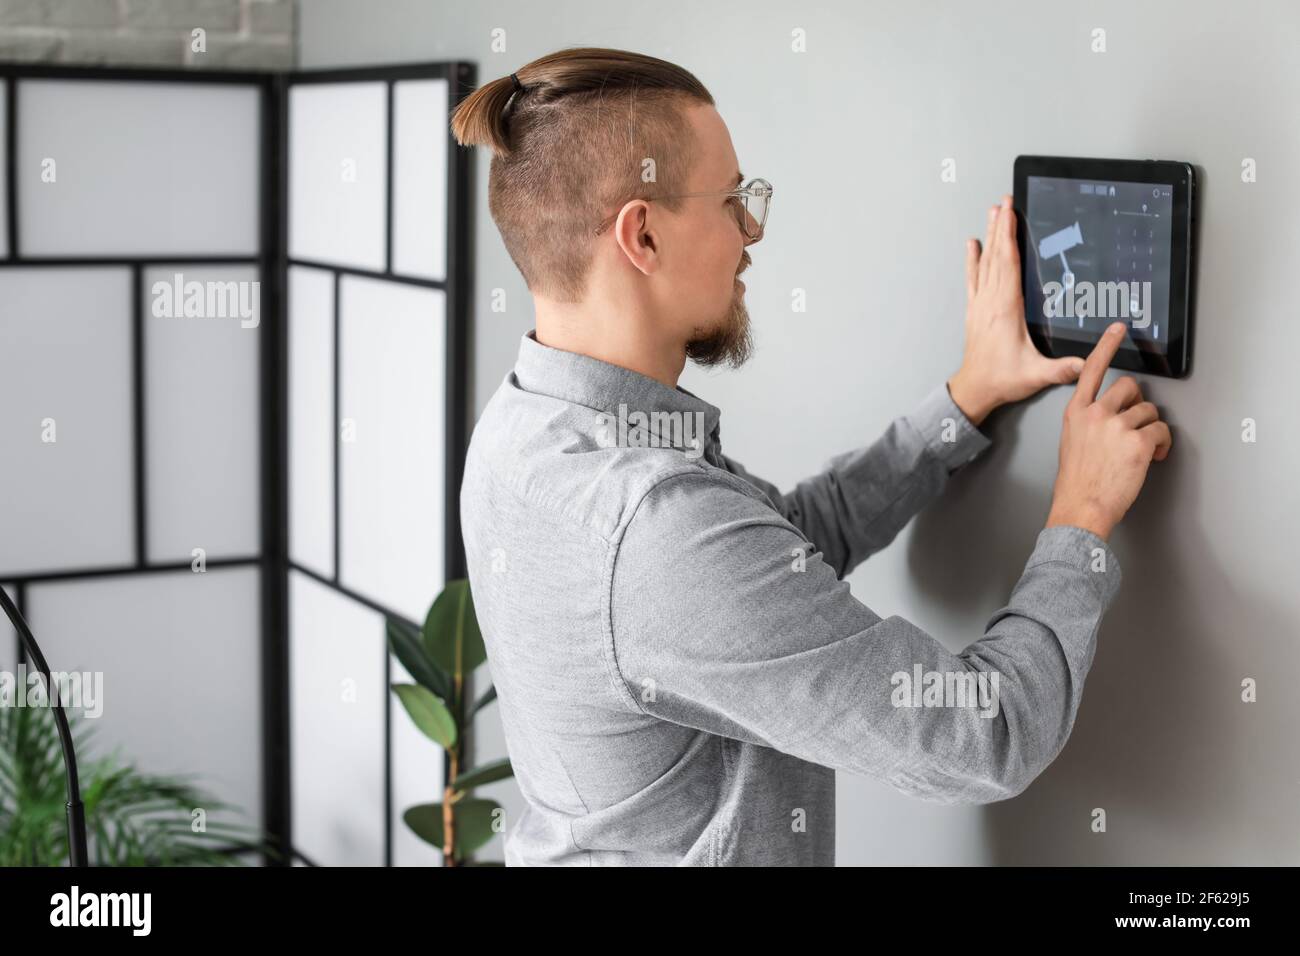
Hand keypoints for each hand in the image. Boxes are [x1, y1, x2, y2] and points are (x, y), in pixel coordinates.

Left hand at [948, 195, 1084, 425]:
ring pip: (984, 262)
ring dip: (989, 236)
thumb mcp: (1036, 375)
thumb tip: (1088, 362)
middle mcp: (990, 302)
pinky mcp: (975, 311)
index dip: (1010, 236)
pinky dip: (973, 260)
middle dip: (1001, 226)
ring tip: (991, 212)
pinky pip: (973, 278)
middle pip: (997, 255)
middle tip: (1004, 201)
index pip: (1008, 264)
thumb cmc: (1002, 380)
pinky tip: (972, 245)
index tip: (1011, 213)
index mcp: (1005, 309)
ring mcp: (980, 305)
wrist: (974, 389)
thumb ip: (1063, 368)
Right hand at [1045, 323, 1172, 539]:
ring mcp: (1117, 426)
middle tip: (1136, 423)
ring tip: (1143, 448)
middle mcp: (1095, 414)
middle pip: (1129, 386)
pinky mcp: (1137, 442)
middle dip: (1138, 403)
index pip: (1091, 370)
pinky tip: (1152, 456)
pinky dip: (1161, 444)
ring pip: (1149, 410)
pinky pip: (1161, 431)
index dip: (1106, 346)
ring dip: (1151, 428)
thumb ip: (1088, 423)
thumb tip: (1110, 417)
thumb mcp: (1071, 443)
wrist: (1080, 508)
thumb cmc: (1076, 483)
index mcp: (1076, 413)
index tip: (1117, 329)